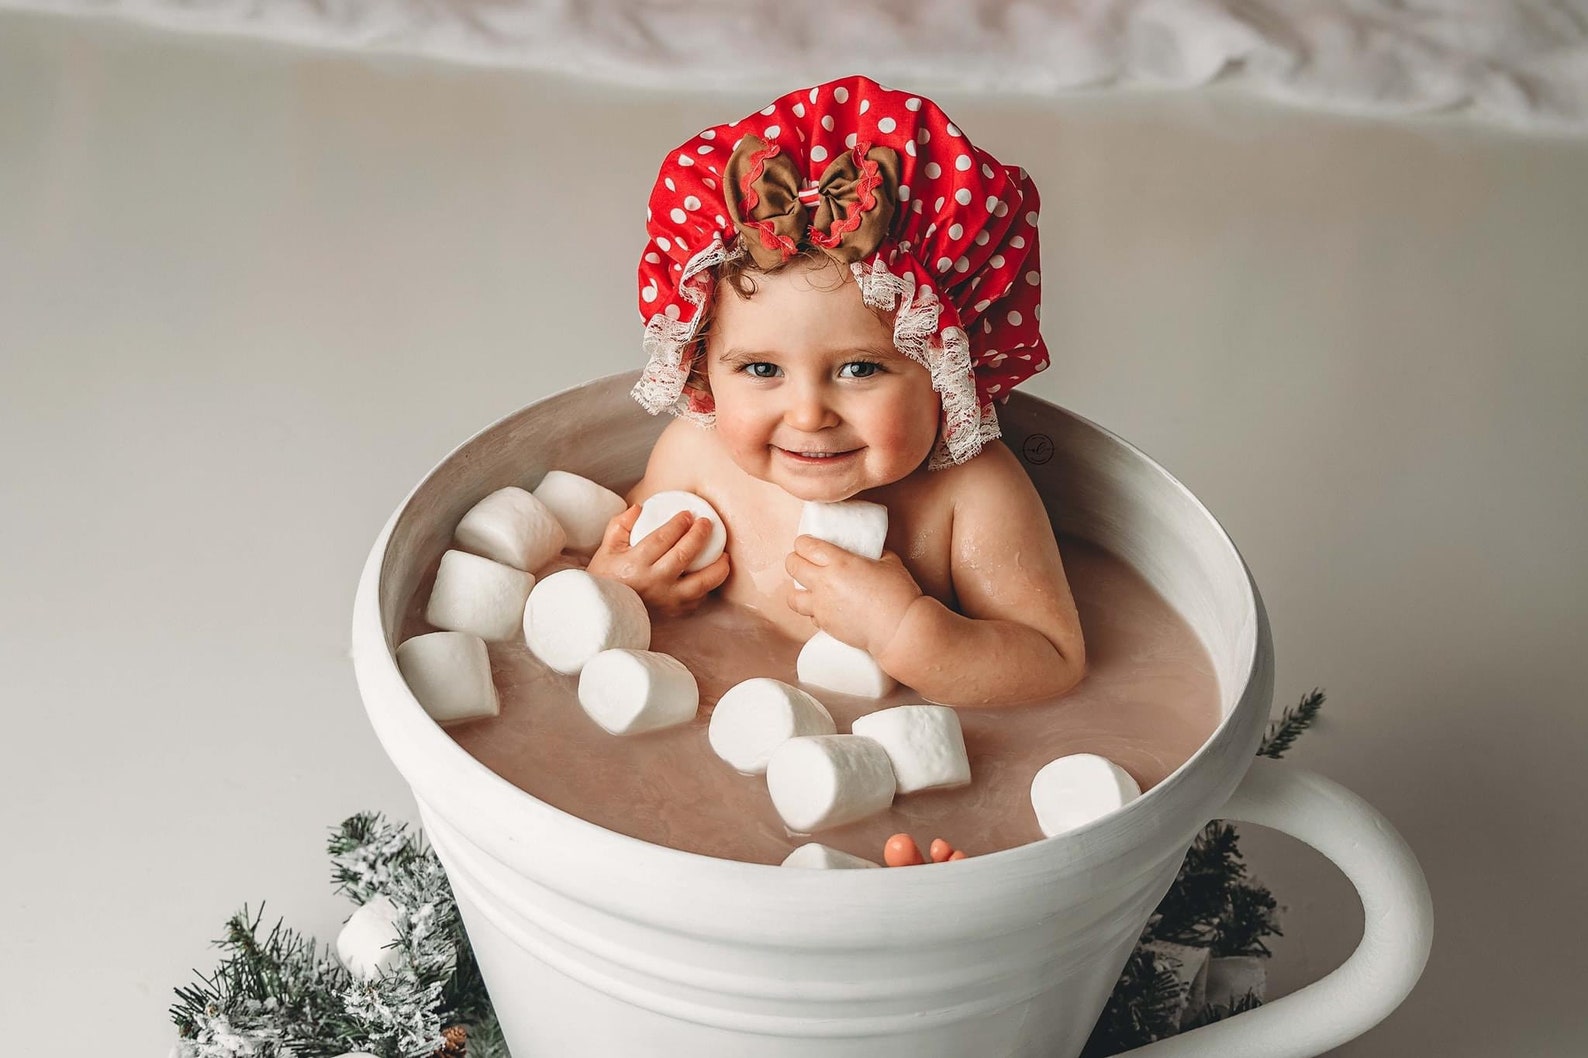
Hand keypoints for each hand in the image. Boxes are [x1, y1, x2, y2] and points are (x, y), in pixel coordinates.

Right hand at [586, 505, 729, 616]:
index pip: (662, 539)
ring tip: (724, 554)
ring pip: (701, 583)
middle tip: (707, 523)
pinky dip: (708, 587)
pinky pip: (698, 599)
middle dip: (700, 535)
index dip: (678, 524)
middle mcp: (653, 583)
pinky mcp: (674, 613)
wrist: (605, 614)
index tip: (687, 514)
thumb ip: (620, 525)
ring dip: (717, 567)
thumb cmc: (606, 580)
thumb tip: (640, 508)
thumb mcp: (606, 550)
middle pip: (684, 555)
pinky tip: (711, 575)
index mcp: (635, 564)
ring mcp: (666, 601)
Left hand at [784, 536, 923, 655]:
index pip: (805, 546)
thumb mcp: (890, 562)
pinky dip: (812, 610)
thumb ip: (876, 552)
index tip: (807, 543)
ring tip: (807, 587)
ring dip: (797, 589)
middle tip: (804, 561)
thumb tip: (871, 550)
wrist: (899, 629)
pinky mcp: (824, 624)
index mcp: (839, 562)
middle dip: (795, 560)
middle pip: (792, 566)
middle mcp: (824, 582)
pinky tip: (823, 606)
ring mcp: (821, 606)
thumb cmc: (898, 595)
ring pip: (792, 596)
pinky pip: (808, 615)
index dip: (803, 542)